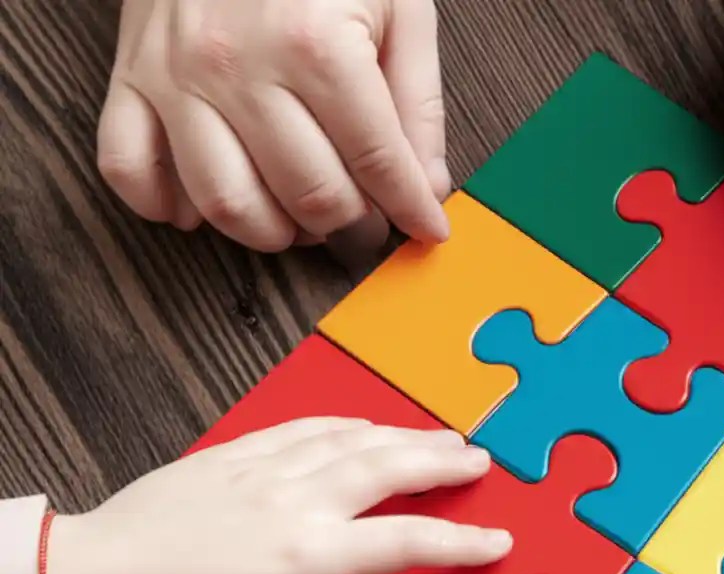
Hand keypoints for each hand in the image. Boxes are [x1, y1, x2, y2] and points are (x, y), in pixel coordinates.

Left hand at [46, 418, 511, 573]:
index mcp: (314, 554)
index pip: (409, 542)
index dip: (462, 543)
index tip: (497, 540)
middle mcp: (299, 501)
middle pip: (390, 467)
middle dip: (443, 462)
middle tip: (481, 459)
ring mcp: (266, 470)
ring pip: (352, 438)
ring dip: (403, 434)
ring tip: (439, 435)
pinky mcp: (235, 454)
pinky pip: (303, 427)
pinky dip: (343, 422)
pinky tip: (360, 423)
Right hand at [97, 0, 450, 251]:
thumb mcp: (398, 7)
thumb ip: (417, 103)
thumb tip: (427, 187)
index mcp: (315, 45)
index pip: (376, 161)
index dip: (409, 208)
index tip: (426, 229)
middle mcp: (240, 66)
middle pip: (307, 193)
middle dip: (352, 225)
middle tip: (367, 220)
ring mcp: (177, 76)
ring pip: (226, 202)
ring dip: (274, 233)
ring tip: (302, 219)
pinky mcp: (131, 78)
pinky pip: (129, 169)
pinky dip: (166, 208)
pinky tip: (207, 208)